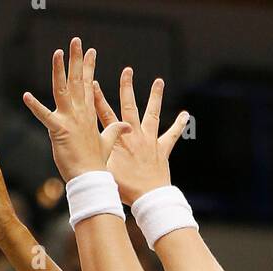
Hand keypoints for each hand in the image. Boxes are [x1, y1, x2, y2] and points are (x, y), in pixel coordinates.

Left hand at [23, 38, 128, 184]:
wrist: (92, 179)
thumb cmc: (97, 164)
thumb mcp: (108, 143)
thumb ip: (115, 130)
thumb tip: (128, 125)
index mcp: (88, 115)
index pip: (88, 85)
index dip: (89, 67)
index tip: (91, 51)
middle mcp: (79, 113)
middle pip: (77, 81)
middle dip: (77, 60)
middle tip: (76, 41)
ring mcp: (69, 120)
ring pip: (62, 90)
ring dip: (59, 71)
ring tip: (58, 53)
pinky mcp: (58, 131)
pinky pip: (44, 116)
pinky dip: (35, 106)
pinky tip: (26, 96)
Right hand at [95, 70, 187, 205]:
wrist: (149, 197)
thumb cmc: (125, 188)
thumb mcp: (106, 171)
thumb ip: (99, 155)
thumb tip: (86, 148)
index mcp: (119, 140)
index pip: (105, 114)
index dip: (97, 98)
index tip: (92, 82)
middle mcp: (134, 135)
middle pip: (129, 106)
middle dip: (126, 87)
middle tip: (127, 71)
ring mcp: (150, 140)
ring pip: (152, 113)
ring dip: (155, 96)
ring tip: (159, 81)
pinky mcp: (163, 150)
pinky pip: (172, 135)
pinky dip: (179, 124)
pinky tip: (186, 114)